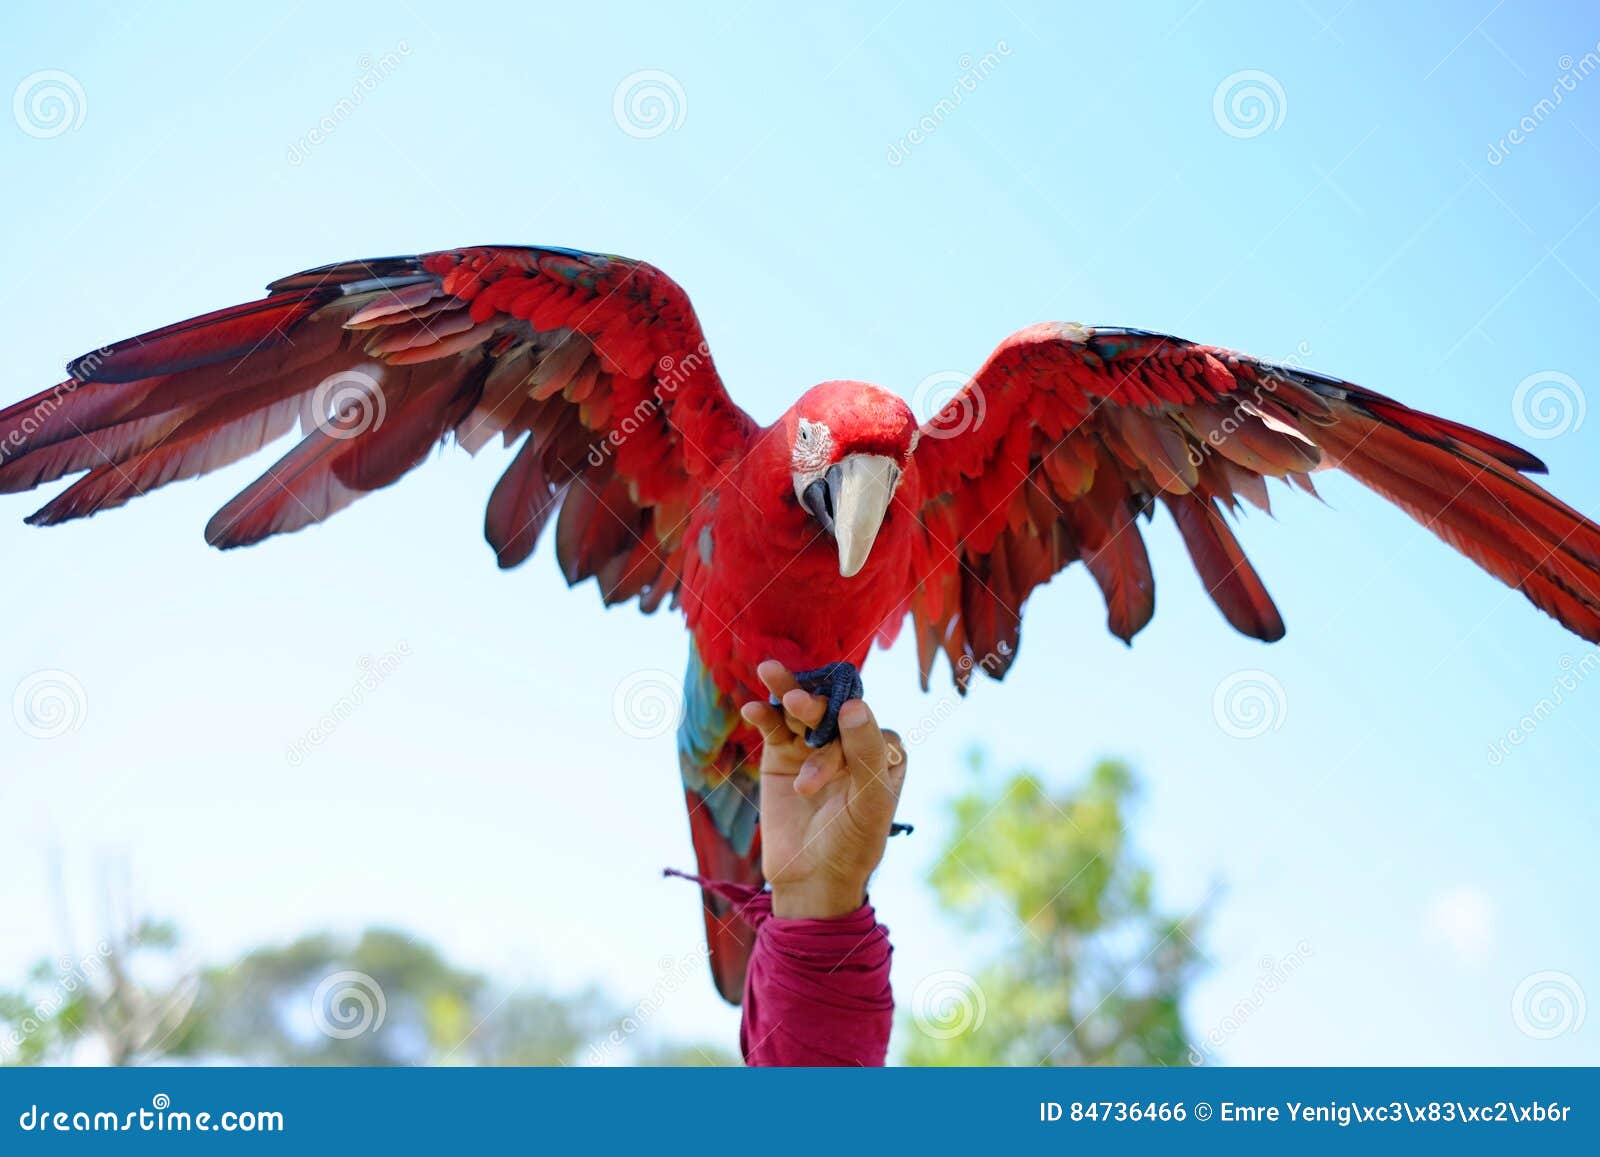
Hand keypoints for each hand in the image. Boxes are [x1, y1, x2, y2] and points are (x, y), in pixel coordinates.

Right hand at [740, 660, 906, 918]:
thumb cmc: (851, 843)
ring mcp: (814, 746)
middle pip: (829, 708)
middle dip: (813, 704)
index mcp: (882, 750)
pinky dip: (763, 715)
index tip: (830, 732)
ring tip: (769, 671)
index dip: (846, 722)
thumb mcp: (869, 800)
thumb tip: (853, 704)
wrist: (811, 879)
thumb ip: (865, 752)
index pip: (863, 720)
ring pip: (800, 711)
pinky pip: (773, 728)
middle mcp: (849, 742)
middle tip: (796, 703)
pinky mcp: (782, 755)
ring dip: (786, 691)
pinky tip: (752, 709)